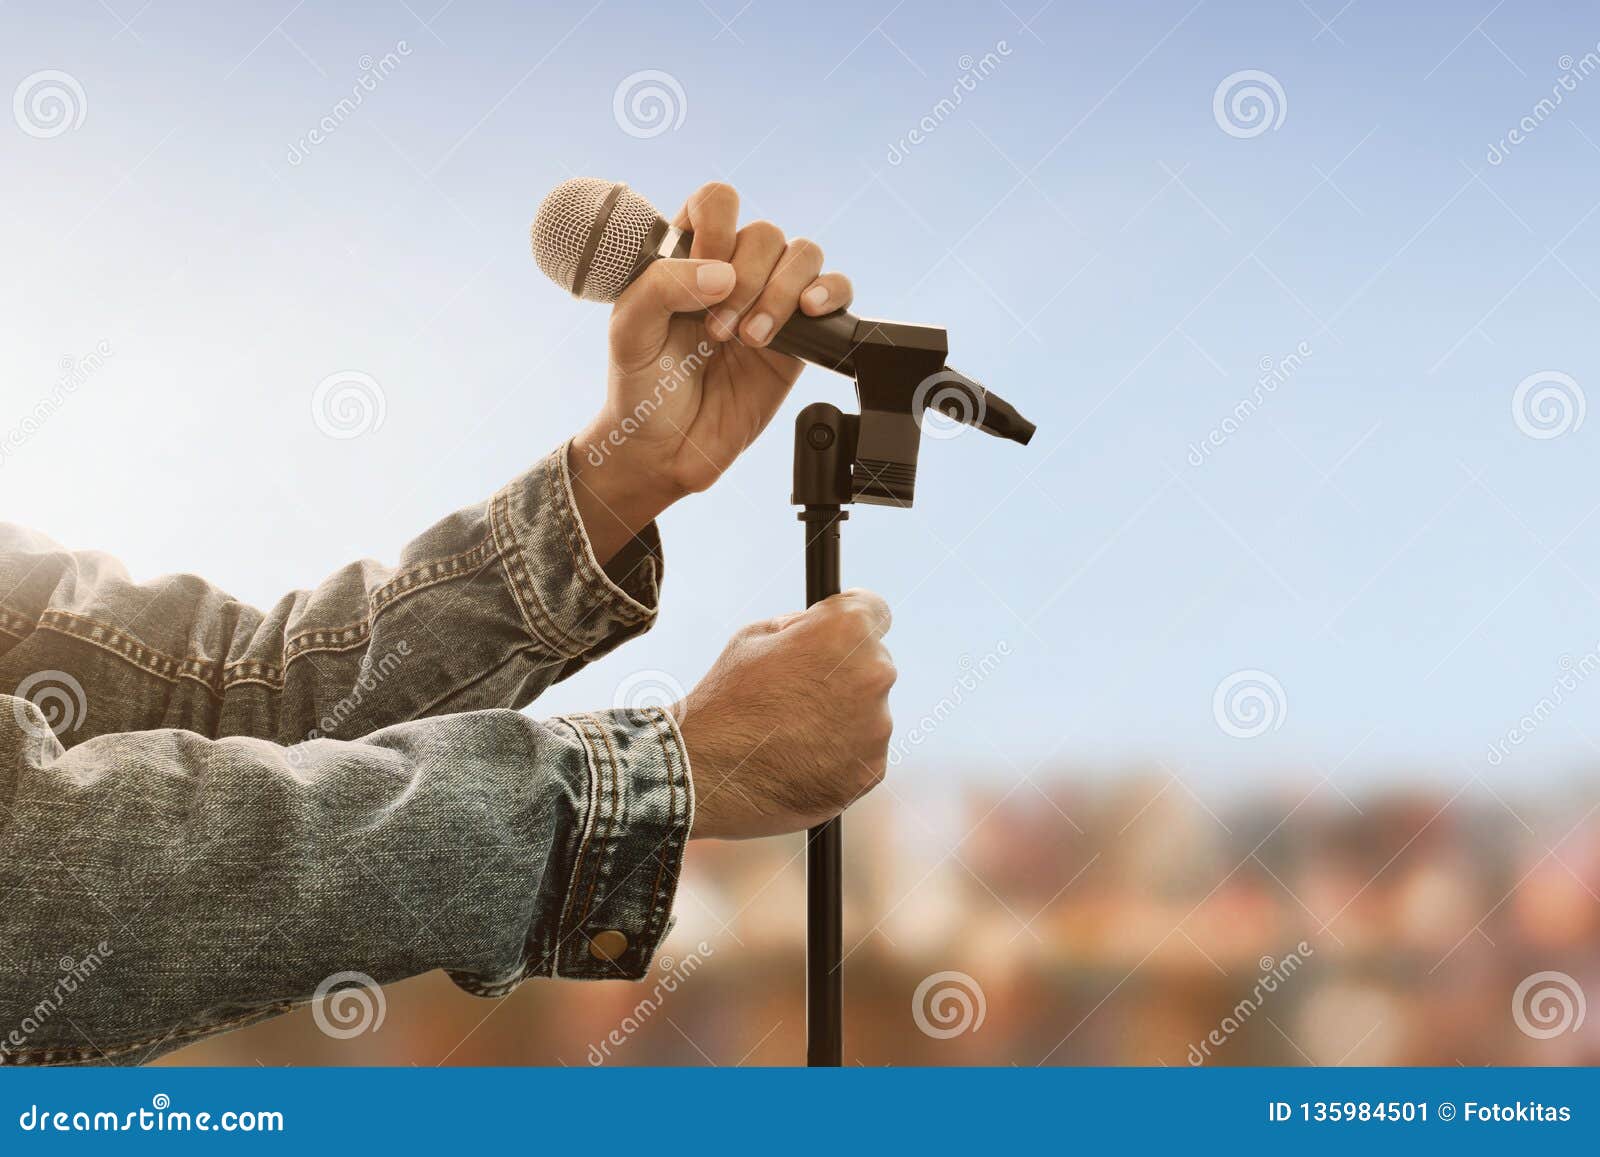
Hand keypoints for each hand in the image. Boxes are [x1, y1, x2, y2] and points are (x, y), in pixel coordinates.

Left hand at [569, 181, 853, 562]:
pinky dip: (831, 292)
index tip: (702, 268)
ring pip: (803, 255)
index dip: (717, 227)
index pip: (717, 202)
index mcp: (688, 255)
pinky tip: (809, 312)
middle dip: (745, 279)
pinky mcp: (801, 338)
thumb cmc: (640, 385)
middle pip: (765, 232)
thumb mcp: (629, 330)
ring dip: (780, 292)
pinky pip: (836, 292)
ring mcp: (769, 302)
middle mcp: (732, 270)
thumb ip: (663, 286)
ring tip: (750, 339)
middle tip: (716, 330)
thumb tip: (724, 273)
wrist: (664, 449)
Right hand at [674, 590, 895, 840]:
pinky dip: (842, 754)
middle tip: (800, 693)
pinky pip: (864, 752)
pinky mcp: (872, 768)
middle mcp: (874, 674)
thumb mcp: (754, 637)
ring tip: (794, 732)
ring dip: (844, 716)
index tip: (839, 635)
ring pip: (870, 712)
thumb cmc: (726, 699)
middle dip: (845, 671)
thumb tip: (822, 627)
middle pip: (874, 662)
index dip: (854, 619)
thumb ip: (801, 626)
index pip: (875, 609)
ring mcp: (877, 726)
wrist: (707, 772)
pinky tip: (802, 758)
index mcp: (845, 631)